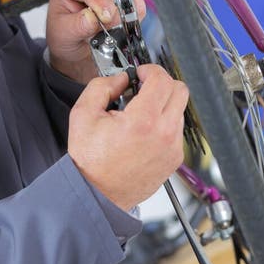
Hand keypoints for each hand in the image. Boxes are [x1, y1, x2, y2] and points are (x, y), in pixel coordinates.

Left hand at [46, 0, 145, 83]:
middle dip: (112, 9)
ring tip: (110, 30)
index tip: (106, 16)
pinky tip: (119, 26)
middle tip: (108, 29)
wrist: (74, 42)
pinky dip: (132, 17)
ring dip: (123, 14)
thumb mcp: (64, 33)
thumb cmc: (64, 32)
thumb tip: (92, 18)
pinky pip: (137, 2)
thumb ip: (77, 25)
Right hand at [67, 64, 188, 211]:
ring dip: (164, 102)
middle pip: (180, 90)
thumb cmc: (90, 161)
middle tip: (143, 87)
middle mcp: (164, 134)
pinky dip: (165, 122)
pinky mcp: (174, 159)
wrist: (98, 194)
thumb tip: (121, 78)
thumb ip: (102, 86)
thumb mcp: (83, 113)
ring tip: (140, 112)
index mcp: (143, 121)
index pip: (162, 80)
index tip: (140, 73)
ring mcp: (172, 148)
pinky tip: (144, 129)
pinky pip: (177, 129)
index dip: (150, 70)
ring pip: (180, 109)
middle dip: (161, 82)